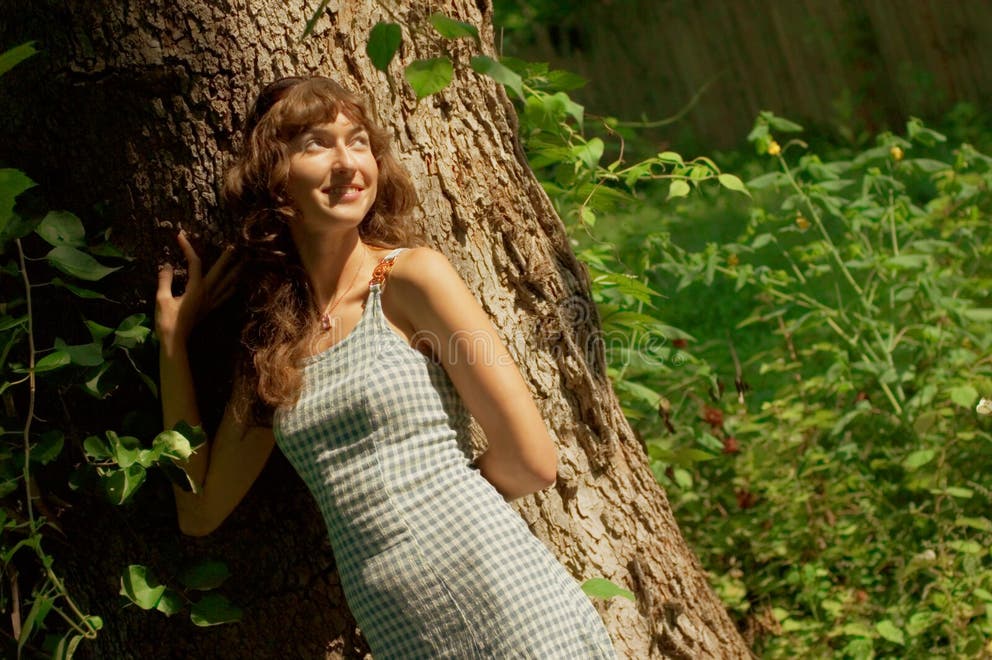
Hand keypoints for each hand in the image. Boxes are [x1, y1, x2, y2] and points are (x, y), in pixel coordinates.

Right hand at [155, 231, 238, 346]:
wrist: (175, 342)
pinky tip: (235, 285)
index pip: (194, 263)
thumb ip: (165, 280)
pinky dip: (230, 290)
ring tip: (243, 263)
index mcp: (195, 288)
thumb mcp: (162, 299)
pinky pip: (223, 297)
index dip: (188, 248)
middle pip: (218, 272)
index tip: (180, 235)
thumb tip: (167, 265)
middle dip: (225, 258)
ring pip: (225, 284)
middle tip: (234, 247)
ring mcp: (209, 302)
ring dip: (234, 272)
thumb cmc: (167, 321)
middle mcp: (206, 293)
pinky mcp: (209, 310)